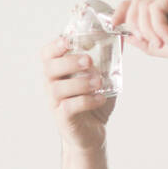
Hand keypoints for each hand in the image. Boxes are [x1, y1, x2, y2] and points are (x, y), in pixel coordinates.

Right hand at [41, 35, 115, 151]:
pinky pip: (69, 107)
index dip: (55, 45)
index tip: (69, 40)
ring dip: (79, 82)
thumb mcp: (103, 77)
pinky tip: (100, 98)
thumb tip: (121, 37)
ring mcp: (55, 103)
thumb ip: (108, 59)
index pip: (47, 54)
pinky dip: (86, 101)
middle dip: (69, 62)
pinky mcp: (63, 118)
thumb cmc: (93, 99)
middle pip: (49, 68)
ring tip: (98, 82)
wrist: (93, 131)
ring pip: (58, 88)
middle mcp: (52, 85)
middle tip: (89, 61)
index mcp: (58, 72)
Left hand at [113, 0, 167, 69]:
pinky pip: (154, 7)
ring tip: (166, 43)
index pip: (140, 2)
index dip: (123, 11)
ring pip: (142, 5)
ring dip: (148, 29)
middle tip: (155, 43)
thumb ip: (148, 41)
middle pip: (137, 1)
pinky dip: (158, 26)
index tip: (114, 24)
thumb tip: (127, 36)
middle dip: (136, 25)